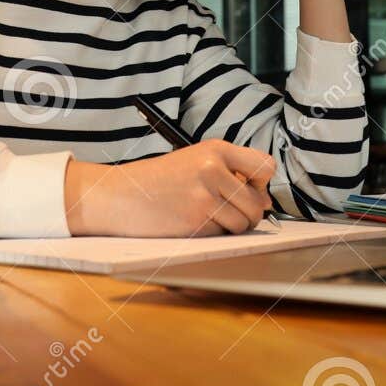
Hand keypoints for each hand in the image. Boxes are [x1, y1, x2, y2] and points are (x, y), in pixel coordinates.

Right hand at [64, 142, 276, 236]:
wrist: (119, 195)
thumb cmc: (159, 180)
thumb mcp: (195, 161)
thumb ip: (230, 173)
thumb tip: (266, 200)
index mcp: (216, 150)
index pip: (265, 166)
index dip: (262, 182)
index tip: (250, 187)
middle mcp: (213, 170)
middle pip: (258, 203)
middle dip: (249, 213)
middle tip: (228, 210)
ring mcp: (205, 197)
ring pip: (243, 223)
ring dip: (231, 226)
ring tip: (206, 216)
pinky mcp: (196, 223)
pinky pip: (222, 235)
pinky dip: (212, 234)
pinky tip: (192, 222)